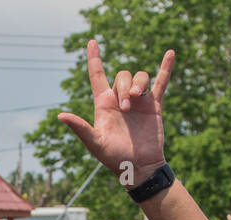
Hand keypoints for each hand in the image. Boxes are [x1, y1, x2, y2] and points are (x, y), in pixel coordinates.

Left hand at [57, 41, 174, 185]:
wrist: (138, 167)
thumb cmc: (114, 158)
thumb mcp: (95, 143)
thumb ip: (80, 128)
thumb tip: (60, 115)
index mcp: (104, 105)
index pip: (97, 76)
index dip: (94, 59)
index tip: (92, 42)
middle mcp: (120, 99)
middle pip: (122, 76)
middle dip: (124, 87)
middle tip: (126, 108)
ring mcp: (138, 101)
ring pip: (139, 77)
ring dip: (138, 85)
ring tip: (136, 100)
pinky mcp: (154, 105)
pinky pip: (160, 82)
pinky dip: (165, 68)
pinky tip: (170, 53)